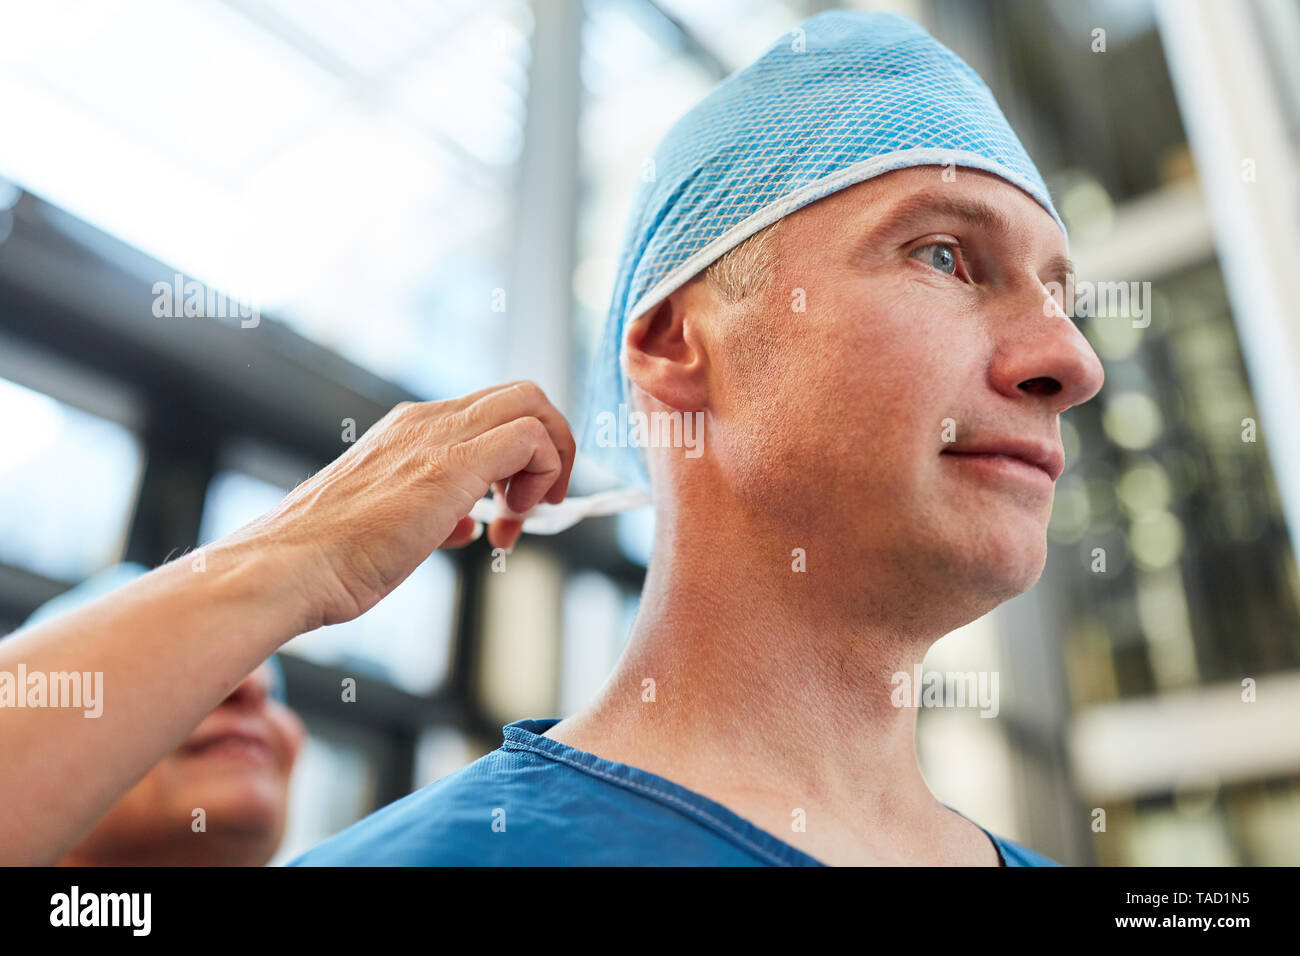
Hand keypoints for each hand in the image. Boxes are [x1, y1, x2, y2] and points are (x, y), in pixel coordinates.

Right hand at [229, 381, 574, 628]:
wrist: (289, 567)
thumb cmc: (329, 558)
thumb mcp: (396, 526)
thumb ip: (436, 515)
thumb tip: (467, 524)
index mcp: (410, 429)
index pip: (491, 412)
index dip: (518, 459)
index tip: (510, 512)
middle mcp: (426, 421)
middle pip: (521, 396)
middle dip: (549, 449)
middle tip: (534, 508)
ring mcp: (438, 436)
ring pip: (531, 403)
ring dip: (549, 461)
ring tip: (520, 518)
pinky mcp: (451, 464)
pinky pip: (529, 438)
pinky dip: (542, 475)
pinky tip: (509, 521)